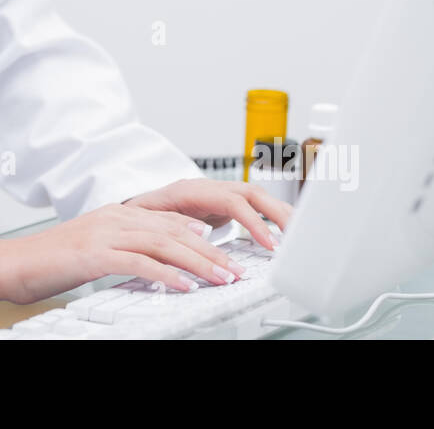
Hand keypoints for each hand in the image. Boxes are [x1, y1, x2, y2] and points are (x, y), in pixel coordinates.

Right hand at [0, 201, 252, 304]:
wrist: (11, 263)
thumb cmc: (49, 260)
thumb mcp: (95, 248)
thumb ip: (126, 249)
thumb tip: (156, 264)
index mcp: (118, 213)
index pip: (171, 220)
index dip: (204, 236)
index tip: (228, 253)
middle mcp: (116, 217)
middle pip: (176, 231)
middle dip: (211, 252)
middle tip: (235, 270)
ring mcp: (105, 233)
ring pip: (165, 244)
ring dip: (199, 263)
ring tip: (222, 279)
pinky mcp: (95, 254)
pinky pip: (140, 263)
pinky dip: (167, 275)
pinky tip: (184, 286)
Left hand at [122, 177, 292, 250]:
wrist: (134, 206)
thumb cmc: (139, 214)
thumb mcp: (147, 219)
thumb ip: (167, 224)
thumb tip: (192, 232)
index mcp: (191, 191)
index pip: (232, 201)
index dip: (253, 221)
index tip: (268, 244)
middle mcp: (209, 189)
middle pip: (252, 193)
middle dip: (278, 213)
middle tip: (298, 236)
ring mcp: (218, 194)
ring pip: (257, 198)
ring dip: (280, 214)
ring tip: (299, 234)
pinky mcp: (223, 205)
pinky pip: (253, 207)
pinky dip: (270, 218)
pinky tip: (284, 232)